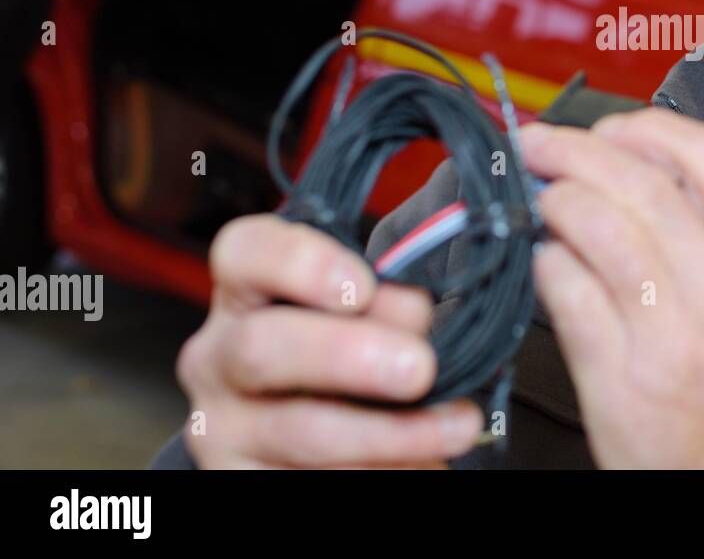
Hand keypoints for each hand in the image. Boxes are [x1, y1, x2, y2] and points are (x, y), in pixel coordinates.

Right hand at [176, 214, 483, 467]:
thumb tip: (415, 314)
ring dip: (390, 431)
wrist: (319, 443)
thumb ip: (389, 305)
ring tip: (455, 425)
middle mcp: (219, 356)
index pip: (244, 252)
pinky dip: (379, 469)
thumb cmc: (350, 357)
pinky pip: (309, 478)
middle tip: (419, 367)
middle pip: (262, 348)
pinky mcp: (239, 480)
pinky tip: (420, 462)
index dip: (300, 263)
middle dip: (348, 355)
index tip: (363, 286)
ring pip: (299, 431)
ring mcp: (223, 427)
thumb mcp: (366, 318)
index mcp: (247, 293)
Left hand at [519, 109, 703, 467]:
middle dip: (576, 151)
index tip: (613, 129)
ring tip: (544, 202)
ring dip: (555, 201)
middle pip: (640, 182)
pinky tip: (547, 260)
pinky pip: (565, 288)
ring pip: (595, 227)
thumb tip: (632, 159)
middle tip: (543, 145)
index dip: (649, 129)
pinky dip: (546, 261)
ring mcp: (674, 335)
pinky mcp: (619, 373)